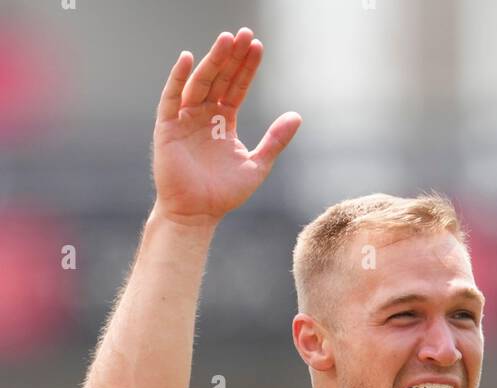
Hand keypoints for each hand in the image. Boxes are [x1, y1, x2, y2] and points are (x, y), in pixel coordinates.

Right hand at [152, 28, 301, 226]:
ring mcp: (185, 118)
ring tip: (226, 40)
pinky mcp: (167, 127)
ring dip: (212, 61)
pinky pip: (172, 97)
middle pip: (220, 78)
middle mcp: (204, 114)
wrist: (197, 214)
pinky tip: (189, 59)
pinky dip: (179, 78)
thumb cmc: (224, 194)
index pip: (236, 87)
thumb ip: (275, 141)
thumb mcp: (257, 166)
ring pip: (200, 83)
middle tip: (245, 34)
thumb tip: (297, 116)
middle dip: (232, 57)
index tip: (258, 46)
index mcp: (224, 121)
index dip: (247, 68)